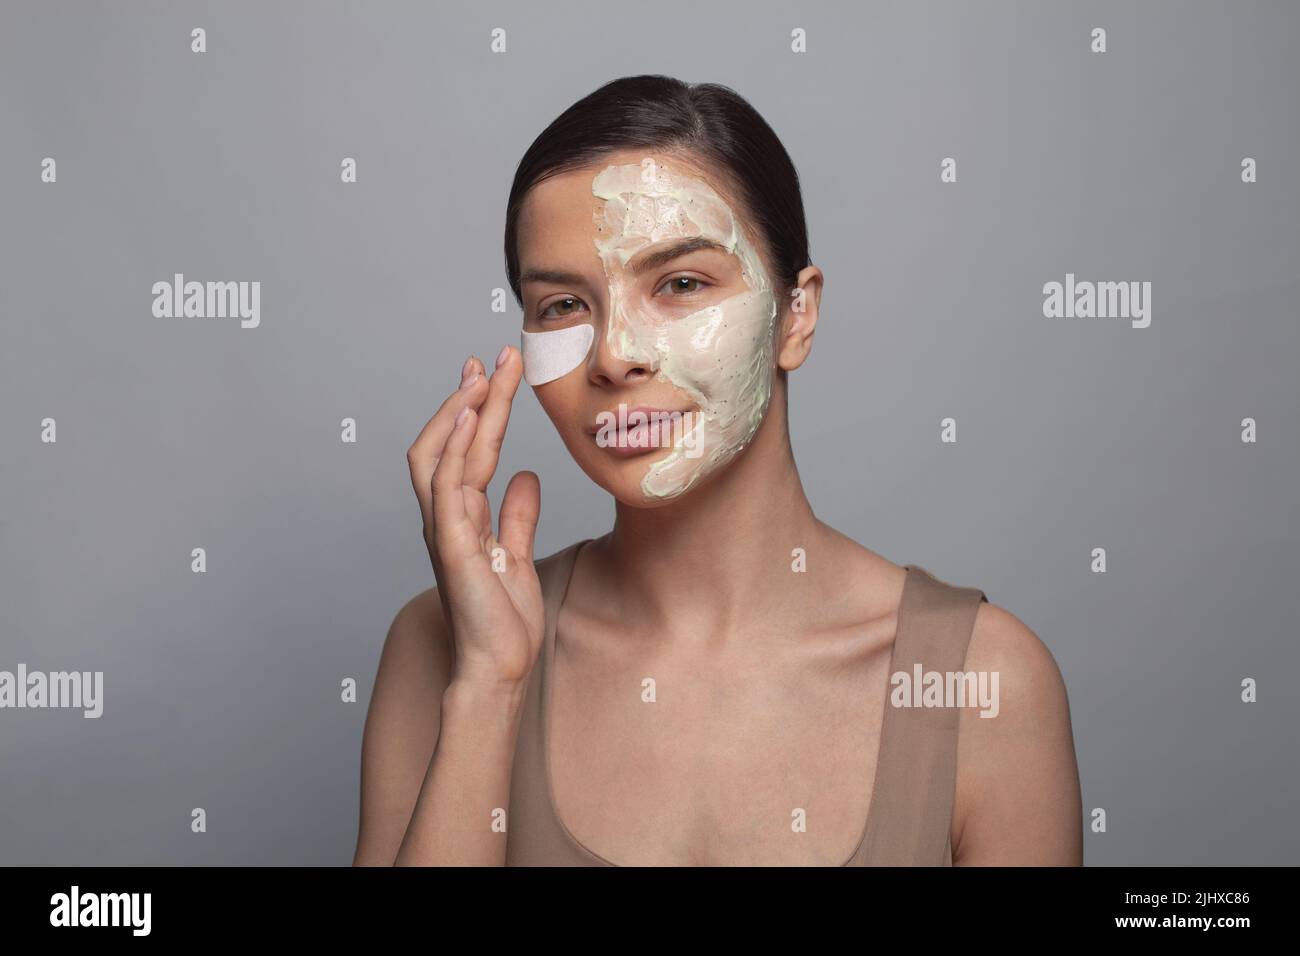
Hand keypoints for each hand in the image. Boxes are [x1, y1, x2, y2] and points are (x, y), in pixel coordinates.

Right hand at [406, 347, 541, 688]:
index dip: (480, 409)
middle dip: (470, 397)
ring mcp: (445, 530)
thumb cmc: (504, 621)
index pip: (467, 449)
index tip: (494, 372)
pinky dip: (456, 448)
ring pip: (440, 455)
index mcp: (461, 517)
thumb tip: (527, 477)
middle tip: (492, 357)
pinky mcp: (453, 546)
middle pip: (449, 441)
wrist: (500, 668)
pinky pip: (446, 487)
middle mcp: (445, 517)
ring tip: (482, 375)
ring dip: (460, 412)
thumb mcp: (518, 556)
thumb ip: (518, 515)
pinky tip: (473, 418)